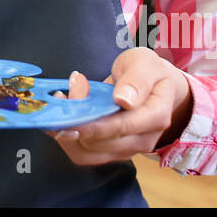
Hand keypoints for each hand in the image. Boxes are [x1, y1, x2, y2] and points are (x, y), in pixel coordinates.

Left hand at [44, 47, 193, 166]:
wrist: (156, 87)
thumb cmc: (150, 73)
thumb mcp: (145, 63)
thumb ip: (136, 79)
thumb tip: (124, 100)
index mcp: (156, 116)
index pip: (122, 126)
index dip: (94, 122)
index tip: (71, 109)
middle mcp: (143, 140)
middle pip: (100, 141)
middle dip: (76, 119)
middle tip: (64, 93)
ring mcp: (127, 149)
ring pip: (87, 153)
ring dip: (66, 131)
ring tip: (60, 103)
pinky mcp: (111, 152)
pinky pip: (83, 153)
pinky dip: (66, 137)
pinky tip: (60, 116)